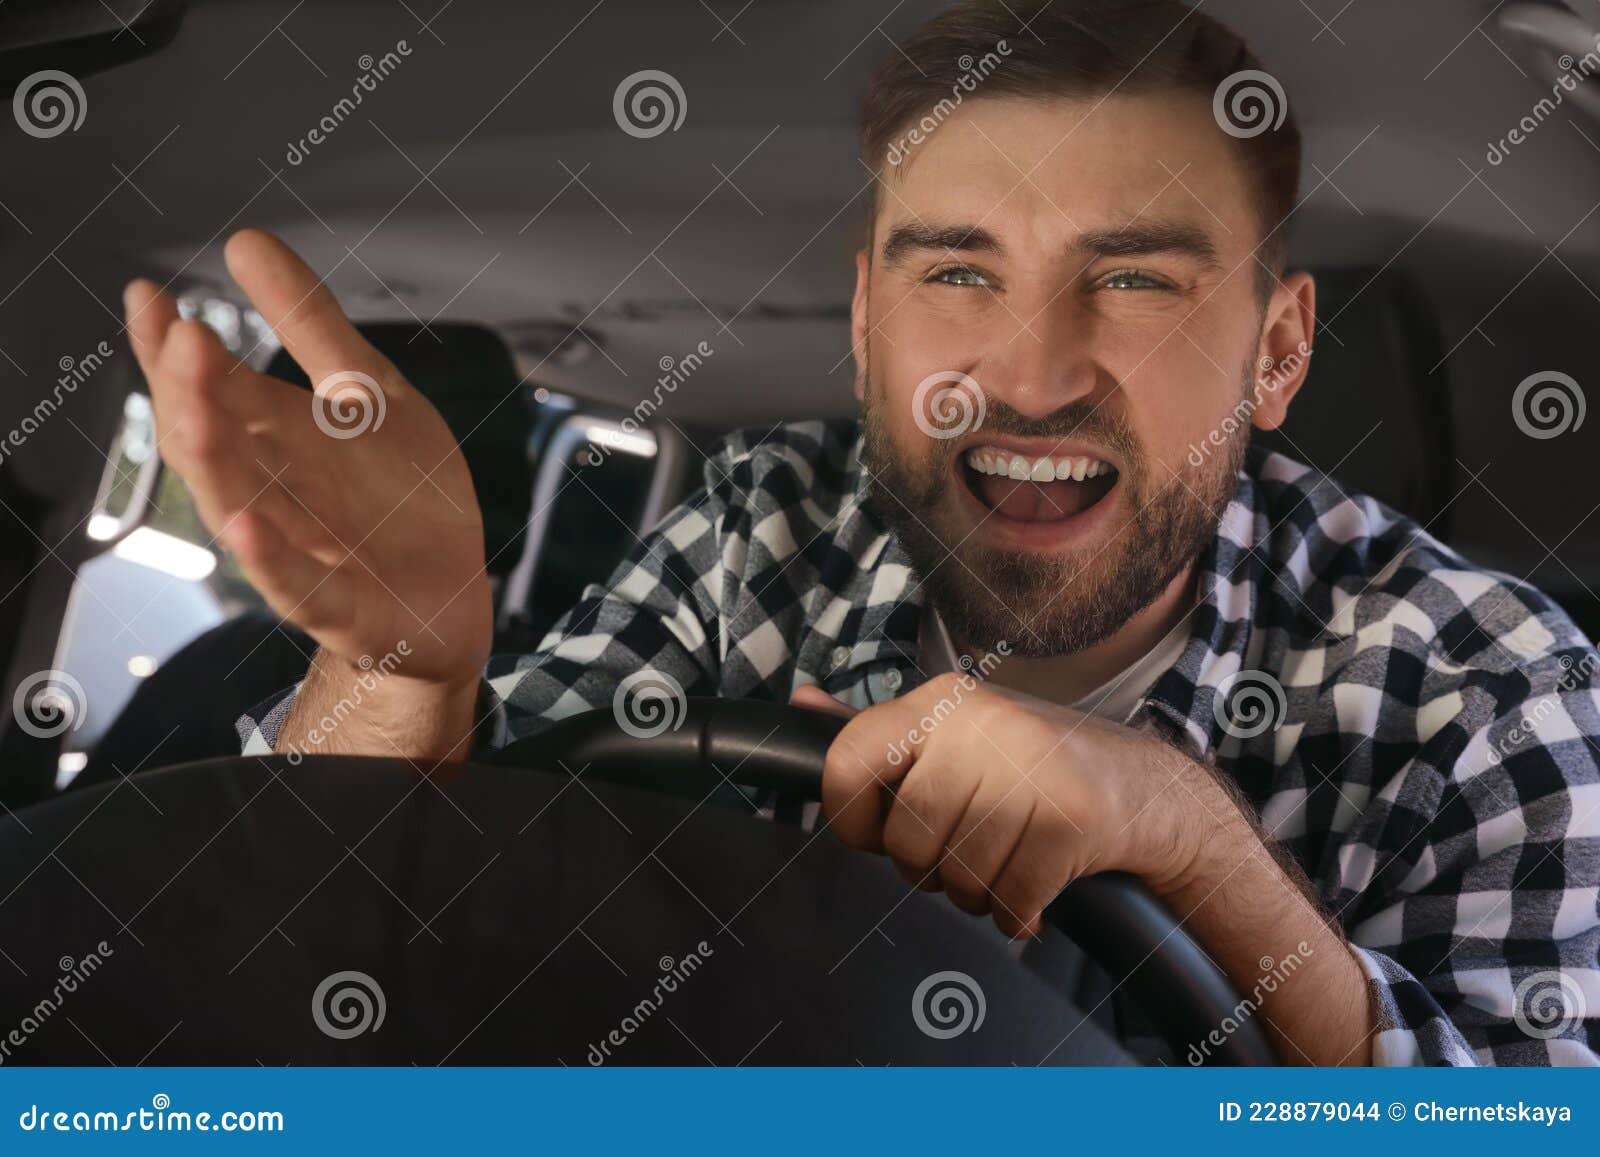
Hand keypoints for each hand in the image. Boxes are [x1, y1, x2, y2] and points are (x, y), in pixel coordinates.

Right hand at [123, 229, 491, 689]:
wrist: (449, 590)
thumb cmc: (395, 493)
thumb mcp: (368, 392)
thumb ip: (310, 324)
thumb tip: (245, 241)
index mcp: (271, 441)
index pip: (206, 391)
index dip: (171, 349)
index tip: (148, 294)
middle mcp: (270, 495)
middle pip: (215, 446)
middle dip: (193, 396)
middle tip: (184, 337)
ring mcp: (302, 553)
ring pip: (243, 510)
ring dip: (217, 467)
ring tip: (194, 415)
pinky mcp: (341, 607)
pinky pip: (297, 587)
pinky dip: (269, 561)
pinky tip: (246, 529)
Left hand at [793, 676, 1230, 937]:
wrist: (1149, 789)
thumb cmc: (1033, 768)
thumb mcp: (953, 734)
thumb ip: (875, 731)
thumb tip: (801, 703)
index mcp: (938, 701)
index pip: (846, 765)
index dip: (851, 820)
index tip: (880, 834)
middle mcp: (978, 724)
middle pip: (905, 841)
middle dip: (927, 870)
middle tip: (964, 851)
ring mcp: (1028, 768)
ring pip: (954, 876)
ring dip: (974, 893)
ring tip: (1004, 862)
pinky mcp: (1072, 818)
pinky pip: (1008, 900)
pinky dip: (1016, 913)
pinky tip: (1032, 889)